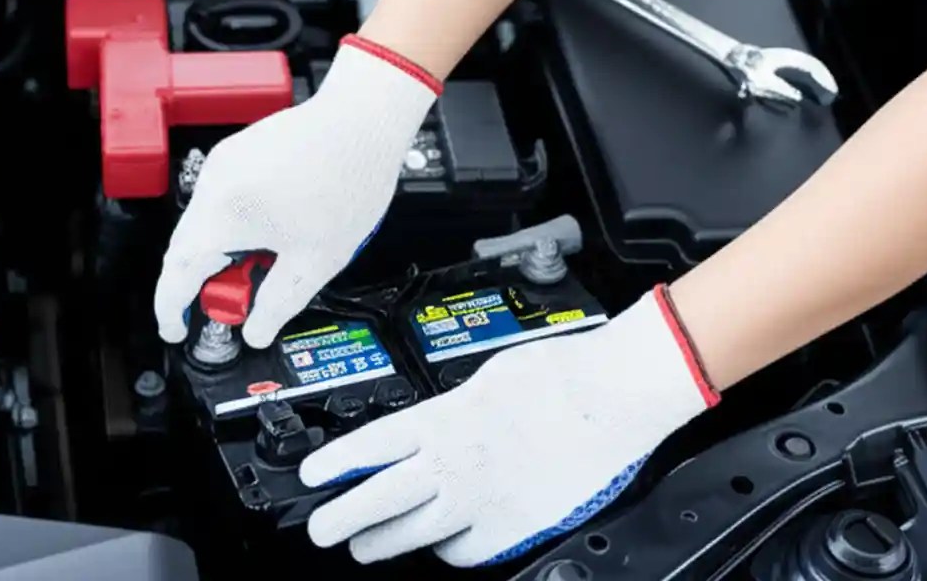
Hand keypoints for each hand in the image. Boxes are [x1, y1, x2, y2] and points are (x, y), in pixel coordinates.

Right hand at [153, 35, 440, 348]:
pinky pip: (222, 199)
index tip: (176, 329)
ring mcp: (223, 163)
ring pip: (206, 222)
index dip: (171, 309)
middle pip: (188, 247)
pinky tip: (278, 226)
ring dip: (227, 250)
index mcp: (224, 214)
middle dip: (210, 281)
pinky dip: (236, 224)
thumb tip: (256, 330)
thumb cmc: (346, 177)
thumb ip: (279, 303)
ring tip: (275, 256)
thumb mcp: (316, 260)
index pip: (177, 274)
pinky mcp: (237, 151)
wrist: (363, 120)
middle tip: (245, 299)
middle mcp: (214, 183)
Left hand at [298, 287, 720, 566]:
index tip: (312, 475)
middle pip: (378, 500)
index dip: (333, 464)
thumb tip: (432, 423)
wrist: (613, 395)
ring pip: (414, 533)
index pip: (369, 447)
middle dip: (341, 518)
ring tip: (363, 546)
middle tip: (322, 527)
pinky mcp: (513, 527)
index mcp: (441, 418)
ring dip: (382, 541)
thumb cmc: (559, 374)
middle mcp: (453, 463)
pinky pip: (465, 551)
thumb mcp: (486, 378)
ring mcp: (482, 501)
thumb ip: (451, 408)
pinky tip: (443, 545)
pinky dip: (449, 550)